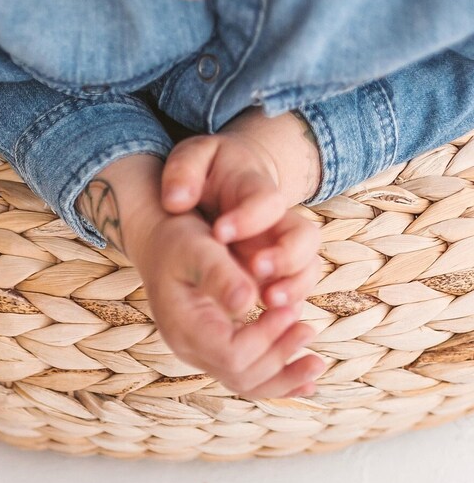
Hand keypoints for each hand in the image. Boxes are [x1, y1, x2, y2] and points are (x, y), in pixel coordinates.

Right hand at [131, 204, 323, 397]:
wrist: (160, 245)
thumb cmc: (178, 241)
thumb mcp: (195, 247)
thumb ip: (220, 275)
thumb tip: (247, 303)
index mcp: (184, 328)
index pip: (231, 354)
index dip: (266, 337)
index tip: (289, 310)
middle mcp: (191, 350)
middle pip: (241, 376)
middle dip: (280, 357)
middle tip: (309, 329)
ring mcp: (203, 355)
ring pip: (247, 385)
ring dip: (284, 378)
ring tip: (315, 363)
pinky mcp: (218, 352)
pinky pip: (249, 378)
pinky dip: (279, 382)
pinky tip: (305, 385)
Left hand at [161, 120, 322, 313]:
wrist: (227, 186)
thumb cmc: (207, 174)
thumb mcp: (193, 159)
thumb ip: (184, 171)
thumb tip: (177, 200)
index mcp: (256, 189)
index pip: (265, 200)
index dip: (247, 216)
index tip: (219, 231)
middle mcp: (278, 222)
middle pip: (303, 238)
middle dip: (285, 256)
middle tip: (256, 269)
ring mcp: (283, 249)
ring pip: (306, 269)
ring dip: (292, 288)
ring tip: (267, 301)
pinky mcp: (279, 274)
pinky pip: (294, 293)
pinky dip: (287, 309)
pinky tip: (267, 324)